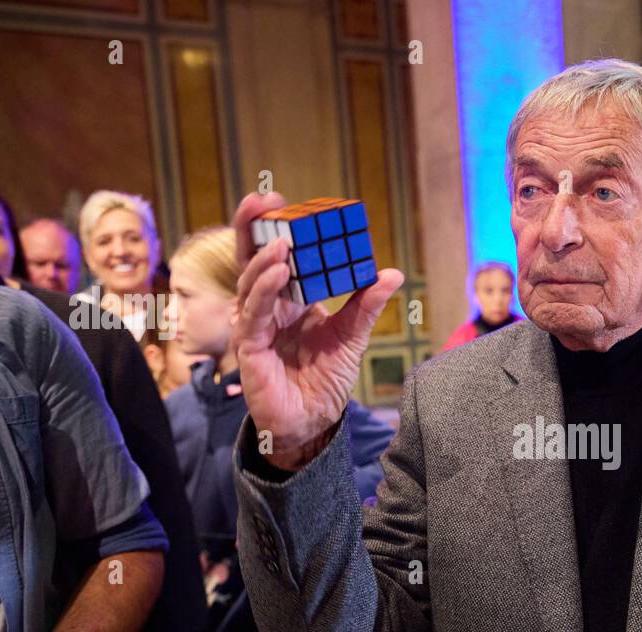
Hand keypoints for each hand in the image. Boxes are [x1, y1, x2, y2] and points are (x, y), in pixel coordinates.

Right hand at [231, 193, 403, 470]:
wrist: (313, 423)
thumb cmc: (325, 380)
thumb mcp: (352, 336)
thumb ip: (366, 305)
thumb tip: (392, 273)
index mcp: (288, 299)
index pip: (276, 255)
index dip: (277, 228)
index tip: (286, 202)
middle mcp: (266, 307)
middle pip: (251, 258)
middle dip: (252, 227)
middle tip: (264, 199)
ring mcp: (254, 325)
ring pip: (251, 282)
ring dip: (265, 258)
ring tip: (282, 240)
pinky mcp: (249, 347)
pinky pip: (253, 313)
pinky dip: (265, 290)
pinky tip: (279, 272)